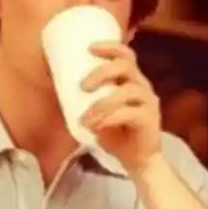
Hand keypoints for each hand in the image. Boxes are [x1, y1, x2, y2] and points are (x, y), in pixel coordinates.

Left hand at [79, 41, 161, 174]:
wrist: (138, 161)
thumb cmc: (116, 134)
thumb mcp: (98, 112)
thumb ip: (87, 99)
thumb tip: (57, 83)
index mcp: (131, 81)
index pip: (126, 55)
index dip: (110, 47)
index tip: (90, 47)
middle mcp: (143, 87)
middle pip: (126, 67)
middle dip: (102, 73)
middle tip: (83, 86)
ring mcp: (149, 103)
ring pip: (127, 91)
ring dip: (102, 103)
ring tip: (85, 119)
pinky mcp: (150, 120)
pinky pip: (130, 113)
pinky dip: (111, 118)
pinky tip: (97, 126)